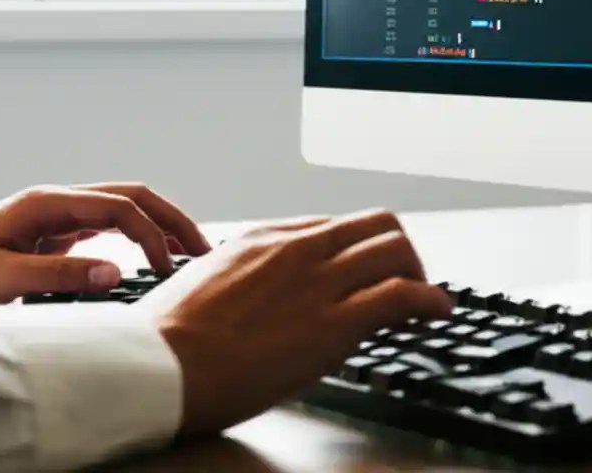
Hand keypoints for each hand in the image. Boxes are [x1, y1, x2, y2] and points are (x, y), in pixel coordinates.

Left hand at [0, 183, 210, 304]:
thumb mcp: (1, 279)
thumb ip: (60, 275)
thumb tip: (118, 273)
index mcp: (48, 203)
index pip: (121, 208)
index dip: (151, 236)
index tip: (169, 270)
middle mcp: (57, 203)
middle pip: (133, 196)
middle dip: (172, 218)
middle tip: (205, 249)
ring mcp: (57, 216)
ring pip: (124, 208)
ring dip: (160, 225)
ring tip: (190, 251)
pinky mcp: (54, 235)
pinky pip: (109, 227)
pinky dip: (138, 237)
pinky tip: (153, 256)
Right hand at [136, 210, 451, 435]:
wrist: (155, 367)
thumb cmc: (166, 338)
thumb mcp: (205, 282)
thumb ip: (244, 276)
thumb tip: (261, 292)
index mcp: (264, 238)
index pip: (333, 228)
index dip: (357, 251)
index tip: (365, 270)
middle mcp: (297, 249)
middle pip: (375, 224)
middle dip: (397, 249)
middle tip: (404, 276)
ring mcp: (318, 281)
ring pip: (395, 248)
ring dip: (418, 272)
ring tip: (424, 297)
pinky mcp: (334, 322)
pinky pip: (402, 294)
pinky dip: (430, 299)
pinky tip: (437, 311)